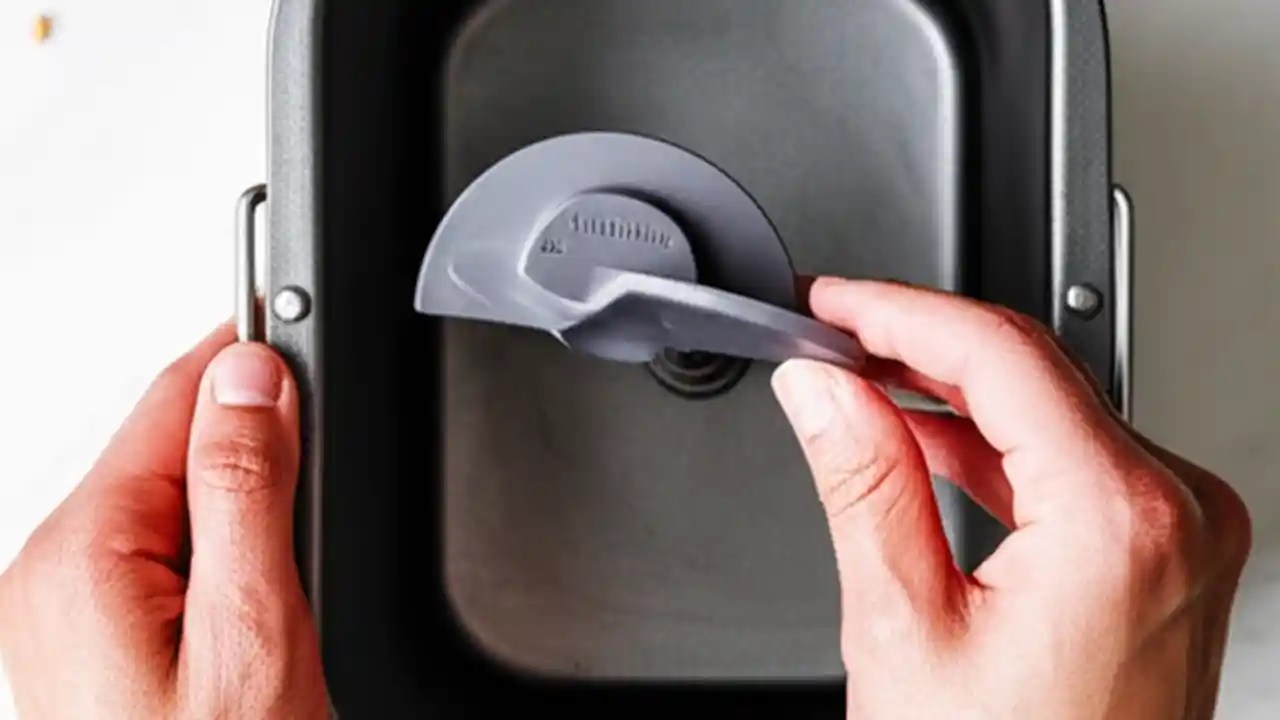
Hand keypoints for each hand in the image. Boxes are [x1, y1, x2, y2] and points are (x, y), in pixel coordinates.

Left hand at [0, 326, 325, 718]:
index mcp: (83, 555)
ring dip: (240, 499)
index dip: (253, 360)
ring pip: (170, 497)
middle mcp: (53, 573)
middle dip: (252, 438)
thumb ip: (245, 489)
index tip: (310, 333)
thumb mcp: (253, 630)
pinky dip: (218, 547)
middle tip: (319, 477)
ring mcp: (64, 608)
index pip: (174, 399)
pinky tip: (255, 592)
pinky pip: (159, 549)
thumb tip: (252, 376)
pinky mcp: (89, 636)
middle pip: (168, 443)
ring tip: (291, 568)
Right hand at [772, 279, 1249, 719]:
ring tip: (859, 383)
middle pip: (1032, 373)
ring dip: (951, 396)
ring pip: (1051, 414)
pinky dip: (995, 449)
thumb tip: (823, 393)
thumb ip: (864, 488)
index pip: (997, 355)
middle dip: (919, 346)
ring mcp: (1181, 538)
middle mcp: (1174, 517)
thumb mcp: (907, 632)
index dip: (897, 312)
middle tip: (830, 337)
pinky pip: (1073, 467)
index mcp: (1118, 522)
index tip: (831, 304)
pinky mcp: (1166, 560)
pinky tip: (926, 441)